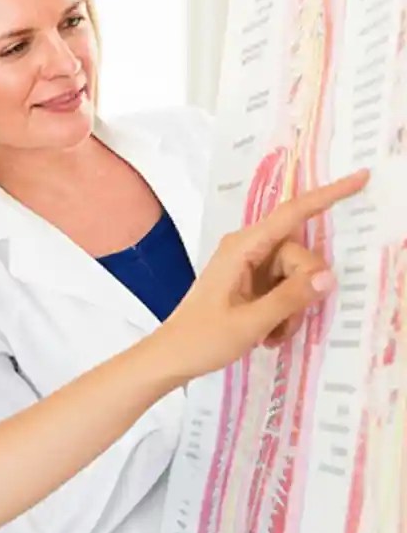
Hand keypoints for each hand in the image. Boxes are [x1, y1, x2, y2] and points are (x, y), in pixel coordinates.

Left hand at [160, 168, 369, 380]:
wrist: (173, 356)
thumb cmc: (203, 338)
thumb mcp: (251, 322)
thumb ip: (290, 298)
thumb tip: (328, 276)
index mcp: (241, 248)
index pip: (292, 214)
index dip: (327, 195)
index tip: (360, 176)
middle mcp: (247, 249)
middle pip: (300, 255)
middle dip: (303, 289)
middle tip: (283, 321)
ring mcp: (250, 265)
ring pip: (296, 276)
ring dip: (292, 308)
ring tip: (270, 333)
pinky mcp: (252, 282)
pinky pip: (285, 289)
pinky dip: (284, 313)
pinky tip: (267, 333)